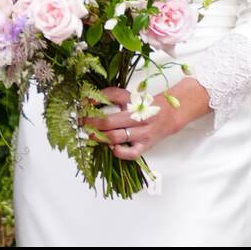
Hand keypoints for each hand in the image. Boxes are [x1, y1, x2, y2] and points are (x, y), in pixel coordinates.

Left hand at [78, 82, 206, 160]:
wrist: (168, 115)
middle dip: (92, 124)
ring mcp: (141, 132)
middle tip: (83, 124)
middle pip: (109, 121)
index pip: (110, 97)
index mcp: (133, 101)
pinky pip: (130, 153)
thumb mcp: (127, 96)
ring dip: (100, 137)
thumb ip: (108, 95)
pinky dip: (118, 152)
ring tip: (91, 135)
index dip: (93, 102)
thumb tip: (88, 101)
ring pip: (116, 137)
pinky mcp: (145, 146)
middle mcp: (137, 116)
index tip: (82, 107)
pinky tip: (111, 147)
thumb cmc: (143, 106)